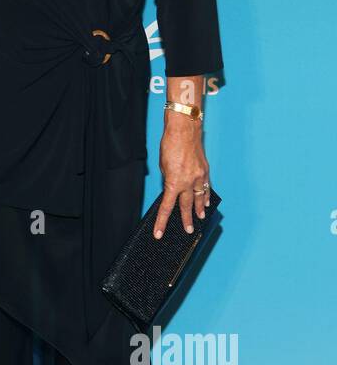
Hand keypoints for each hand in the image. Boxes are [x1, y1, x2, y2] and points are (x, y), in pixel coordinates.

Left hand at [154, 114, 209, 238]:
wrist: (184, 130)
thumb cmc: (170, 145)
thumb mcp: (163, 166)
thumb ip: (168, 179)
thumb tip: (171, 188)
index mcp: (174, 183)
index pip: (167, 207)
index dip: (162, 222)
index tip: (159, 233)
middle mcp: (188, 182)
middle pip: (186, 206)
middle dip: (186, 220)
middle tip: (187, 230)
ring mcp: (199, 177)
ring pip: (199, 198)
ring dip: (199, 210)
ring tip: (200, 218)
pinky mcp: (205, 171)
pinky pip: (205, 188)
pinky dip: (205, 196)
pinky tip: (205, 202)